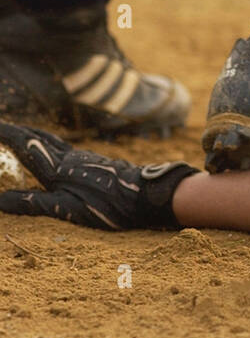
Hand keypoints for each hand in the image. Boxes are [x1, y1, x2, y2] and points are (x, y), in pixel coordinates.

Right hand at [0, 121, 196, 229]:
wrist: (147, 195)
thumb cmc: (109, 206)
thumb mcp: (67, 209)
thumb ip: (33, 203)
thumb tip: (0, 200)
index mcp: (58, 168)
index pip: (25, 145)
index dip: (7, 135)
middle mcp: (69, 157)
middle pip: (38, 138)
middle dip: (18, 131)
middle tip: (2, 127)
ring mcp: (83, 158)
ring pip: (53, 141)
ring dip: (34, 135)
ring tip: (22, 133)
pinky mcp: (94, 162)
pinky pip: (65, 148)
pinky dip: (50, 143)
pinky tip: (55, 151)